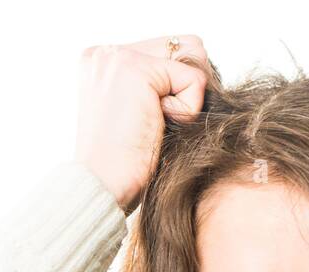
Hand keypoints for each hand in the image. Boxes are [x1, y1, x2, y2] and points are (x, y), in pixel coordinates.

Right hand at [74, 35, 209, 214]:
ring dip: (187, 99)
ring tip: (155, 125)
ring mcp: (118, 57)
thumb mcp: (141, 114)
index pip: (169, 50)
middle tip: (163, 123)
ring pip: (192, 58)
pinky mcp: (136, 70)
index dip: (181, 86)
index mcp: (103, 62)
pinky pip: (194, 80)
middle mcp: (106, 52)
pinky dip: (188, 110)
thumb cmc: (126, 165)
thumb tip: (205, 71)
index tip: (157, 119)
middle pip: (186, 46)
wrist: (104, 187)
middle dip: (190, 87)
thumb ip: (160, 85)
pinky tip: (156, 127)